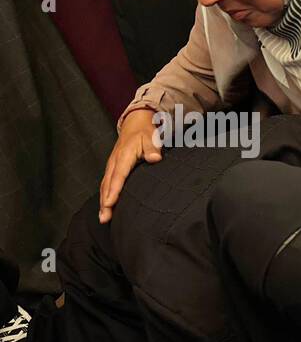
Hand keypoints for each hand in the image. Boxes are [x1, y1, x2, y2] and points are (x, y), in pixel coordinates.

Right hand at [99, 107, 164, 222]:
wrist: (135, 123)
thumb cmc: (144, 132)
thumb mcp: (151, 137)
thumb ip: (152, 148)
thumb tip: (154, 158)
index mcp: (123, 156)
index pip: (118, 176)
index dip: (114, 190)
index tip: (110, 203)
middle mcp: (114, 162)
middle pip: (107, 184)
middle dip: (105, 202)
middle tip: (104, 218)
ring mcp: (111, 165)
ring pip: (105, 186)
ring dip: (103, 202)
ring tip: (103, 218)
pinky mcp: (112, 168)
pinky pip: (106, 184)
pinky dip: (105, 196)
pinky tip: (106, 207)